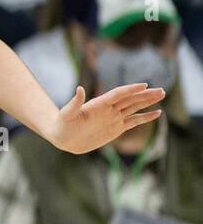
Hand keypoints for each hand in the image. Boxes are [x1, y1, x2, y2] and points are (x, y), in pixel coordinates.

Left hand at [47, 83, 164, 154]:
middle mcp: (108, 109)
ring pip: (134, 107)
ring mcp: (113, 118)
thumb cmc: (62, 125)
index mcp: (99, 104)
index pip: (118, 94)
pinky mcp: (116, 128)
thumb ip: (75, 102)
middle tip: (161, 90)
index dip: (130, 89)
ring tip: (161, 95)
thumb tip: (79, 88)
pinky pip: (134, 121)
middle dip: (145, 95)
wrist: (63, 139)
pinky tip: (157, 113)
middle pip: (130, 99)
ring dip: (147, 102)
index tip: (144, 85)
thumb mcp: (67, 113)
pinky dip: (145, 117)